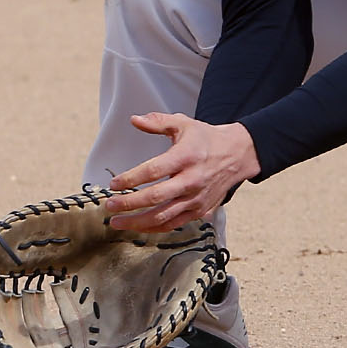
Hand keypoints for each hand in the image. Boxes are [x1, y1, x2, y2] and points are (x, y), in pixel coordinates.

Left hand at [104, 113, 261, 231]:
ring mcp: (196, 199)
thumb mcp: (183, 124)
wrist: (237, 155)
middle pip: (155, 197)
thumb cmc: (205, 139)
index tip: (114, 184)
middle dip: (129, 204)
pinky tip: (139, 226)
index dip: (131, 179)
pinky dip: (155, 227)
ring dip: (138, 222)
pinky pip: (174, 224)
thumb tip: (134, 119)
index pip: (153, 171)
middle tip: (109, 205)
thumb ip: (158, 122)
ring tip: (118, 221)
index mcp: (185, 157)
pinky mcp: (200, 211)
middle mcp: (192, 180)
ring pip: (163, 216)